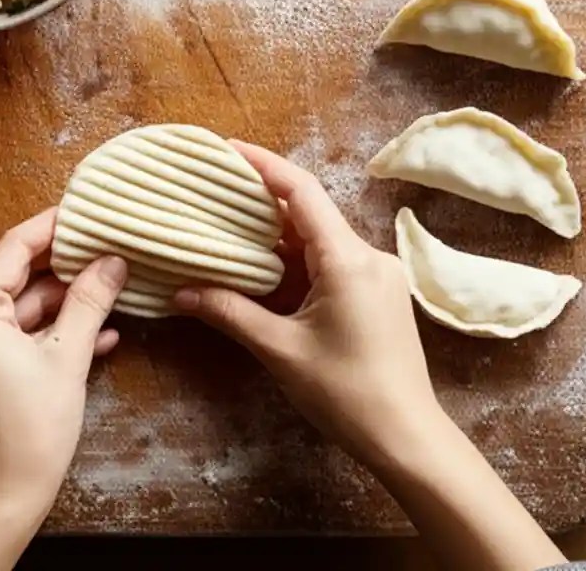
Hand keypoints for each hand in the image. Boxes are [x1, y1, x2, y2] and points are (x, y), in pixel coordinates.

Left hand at [0, 208, 127, 513]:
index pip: (14, 247)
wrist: (5, 495)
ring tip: (114, 286)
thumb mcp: (68, 356)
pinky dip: (54, 332)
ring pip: (23, 308)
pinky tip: (101, 332)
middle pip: (18, 276)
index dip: (54, 225)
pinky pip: (19, 336)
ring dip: (68, 302)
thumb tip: (113, 260)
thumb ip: (90, 301)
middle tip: (110, 244)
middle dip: (68, 265)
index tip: (88, 208)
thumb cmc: (30, 429)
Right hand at [175, 144, 566, 570]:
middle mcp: (368, 256)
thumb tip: (179, 293)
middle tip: (217, 191)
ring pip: (321, 240)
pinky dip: (297, 261)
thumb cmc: (345, 393)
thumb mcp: (279, 350)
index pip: (302, 192)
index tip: (227, 148)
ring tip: (231, 229)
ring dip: (279, 236)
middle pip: (311, 213)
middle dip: (263, 201)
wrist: (406, 436)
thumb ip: (229, 313)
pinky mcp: (380, 297)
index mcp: (346, 259)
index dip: (263, 165)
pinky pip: (332, 263)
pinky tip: (266, 271)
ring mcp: (378, 276)